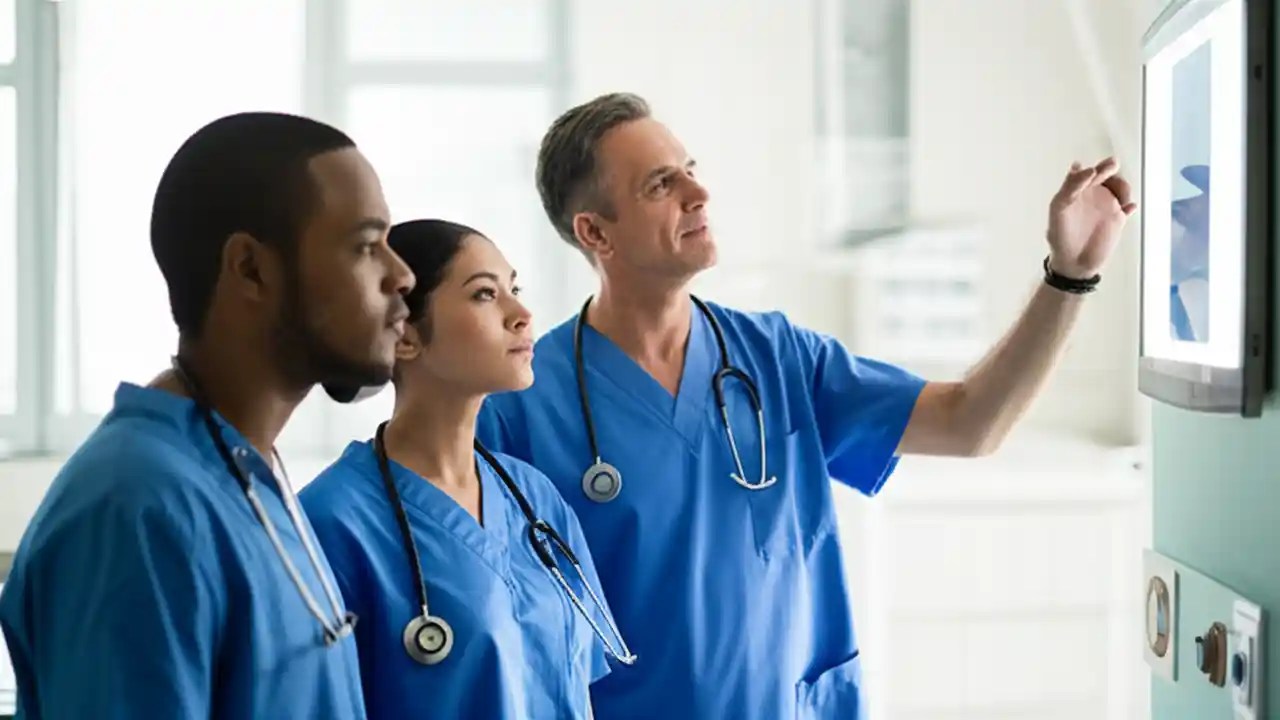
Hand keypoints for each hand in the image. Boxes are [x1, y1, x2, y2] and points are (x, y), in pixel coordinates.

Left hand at [1045, 157, 1137, 278]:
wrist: (1073, 263)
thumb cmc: (1060, 237)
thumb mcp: (1059, 209)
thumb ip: (1069, 188)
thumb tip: (1082, 167)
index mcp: (1076, 191)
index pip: (1087, 173)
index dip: (1093, 168)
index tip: (1095, 173)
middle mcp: (1092, 195)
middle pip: (1106, 175)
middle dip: (1110, 169)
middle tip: (1113, 168)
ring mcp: (1106, 206)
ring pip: (1120, 188)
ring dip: (1123, 187)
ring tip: (1120, 199)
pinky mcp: (1118, 219)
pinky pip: (1128, 207)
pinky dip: (1131, 205)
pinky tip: (1128, 208)